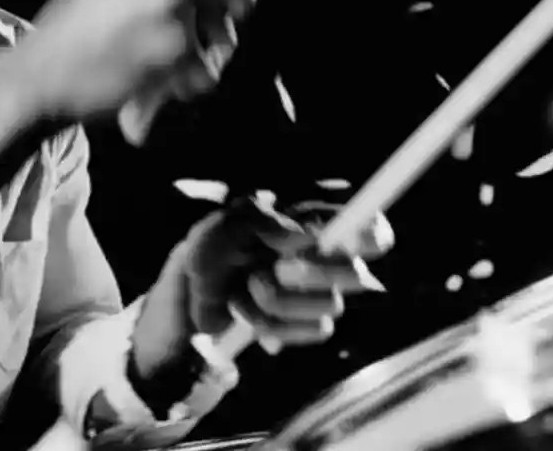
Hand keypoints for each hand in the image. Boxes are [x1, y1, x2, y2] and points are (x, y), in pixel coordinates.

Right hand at [15, 0, 257, 121]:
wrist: (41, 70)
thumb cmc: (77, 22)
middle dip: (229, 7)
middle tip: (206, 21)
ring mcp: (174, 1)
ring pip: (225, 32)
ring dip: (206, 48)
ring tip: (162, 51)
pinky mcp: (178, 48)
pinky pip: (208, 70)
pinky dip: (188, 80)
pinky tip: (154, 75)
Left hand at [131, 193, 394, 375]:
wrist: (183, 304)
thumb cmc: (204, 255)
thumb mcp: (221, 228)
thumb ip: (260, 222)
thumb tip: (302, 234)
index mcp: (308, 223)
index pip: (365, 225)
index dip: (368, 234)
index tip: (350, 242)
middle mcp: (320, 258)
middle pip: (355, 272)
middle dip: (314, 273)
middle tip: (278, 268)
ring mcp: (313, 295)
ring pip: (330, 305)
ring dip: (280, 300)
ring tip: (245, 291)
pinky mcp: (301, 326)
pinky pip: (314, 331)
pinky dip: (276, 324)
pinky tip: (250, 315)